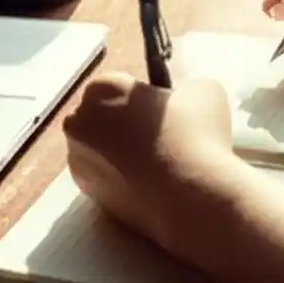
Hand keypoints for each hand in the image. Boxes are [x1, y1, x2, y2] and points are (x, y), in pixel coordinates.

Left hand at [62, 72, 250, 254]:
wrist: (189, 196)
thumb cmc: (195, 136)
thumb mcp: (205, 92)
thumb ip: (184, 91)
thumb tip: (184, 100)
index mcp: (102, 88)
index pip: (119, 85)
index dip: (143, 98)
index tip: (162, 112)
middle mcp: (79, 122)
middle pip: (101, 116)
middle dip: (124, 123)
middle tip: (159, 137)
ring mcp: (78, 160)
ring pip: (99, 148)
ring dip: (120, 151)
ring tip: (157, 163)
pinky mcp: (87, 193)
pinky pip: (104, 177)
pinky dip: (120, 177)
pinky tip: (149, 182)